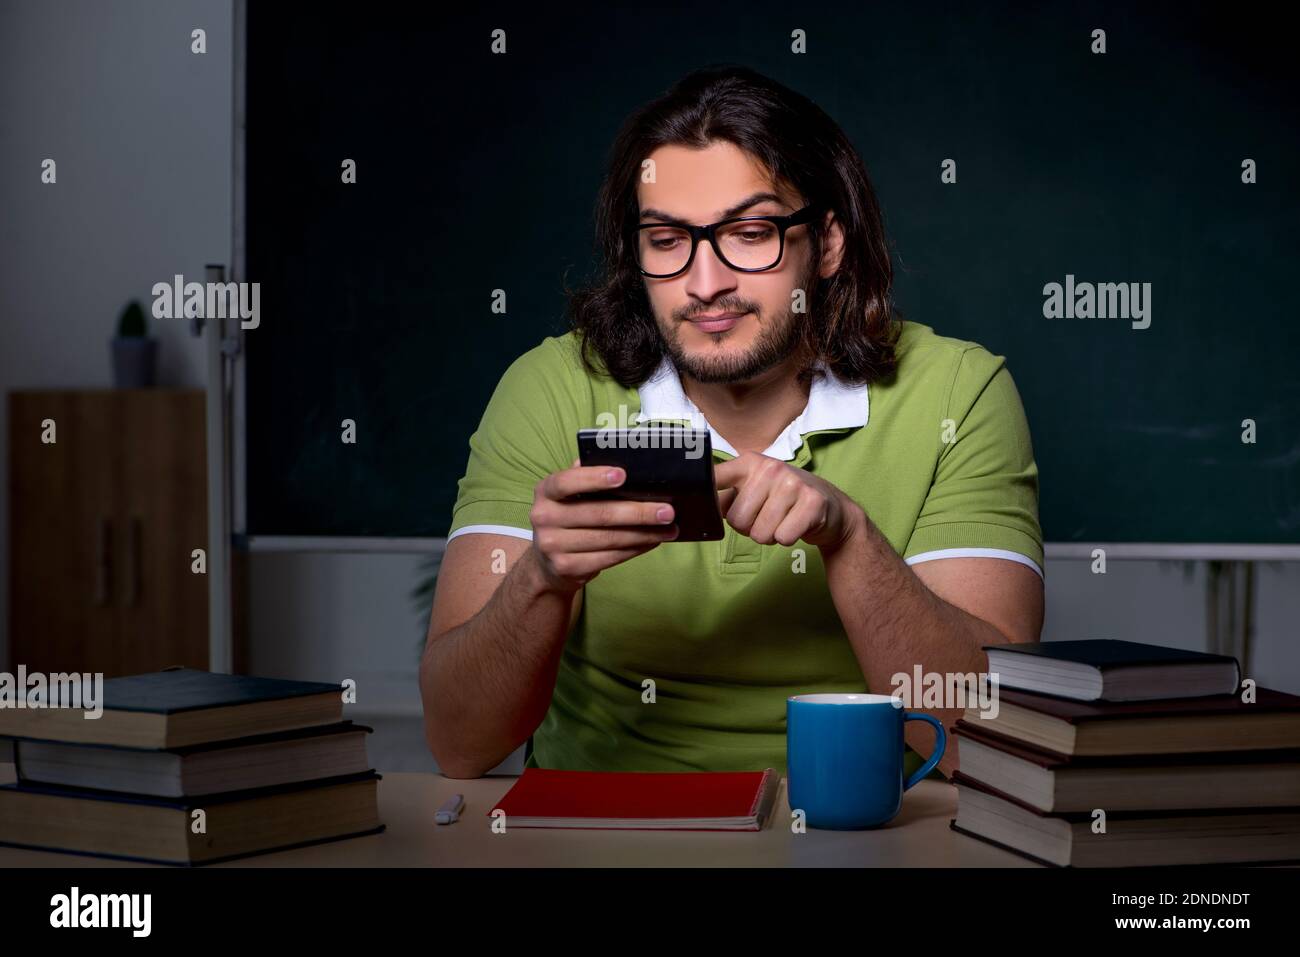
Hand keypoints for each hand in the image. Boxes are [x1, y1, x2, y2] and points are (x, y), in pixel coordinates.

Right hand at [528, 458, 678, 591]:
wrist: (546, 563)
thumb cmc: (567, 519)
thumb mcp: (568, 496)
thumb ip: (586, 478)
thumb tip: (623, 464)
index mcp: (546, 492)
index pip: (567, 482)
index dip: (595, 478)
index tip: (623, 475)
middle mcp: (544, 518)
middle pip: (599, 514)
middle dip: (638, 512)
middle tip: (666, 510)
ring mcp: (553, 545)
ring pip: (609, 538)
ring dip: (644, 534)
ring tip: (668, 528)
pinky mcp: (567, 567)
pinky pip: (609, 558)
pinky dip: (634, 549)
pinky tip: (651, 542)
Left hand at [713, 451, 864, 551]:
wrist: (831, 508)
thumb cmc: (784, 499)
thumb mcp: (754, 489)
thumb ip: (726, 496)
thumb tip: (700, 506)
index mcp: (750, 463)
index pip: (715, 478)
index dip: (704, 497)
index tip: (692, 501)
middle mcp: (770, 468)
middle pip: (737, 520)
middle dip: (749, 528)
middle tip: (766, 516)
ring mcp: (792, 483)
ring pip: (759, 533)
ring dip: (769, 535)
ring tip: (782, 520)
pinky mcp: (812, 502)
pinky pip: (782, 538)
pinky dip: (787, 539)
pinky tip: (796, 524)